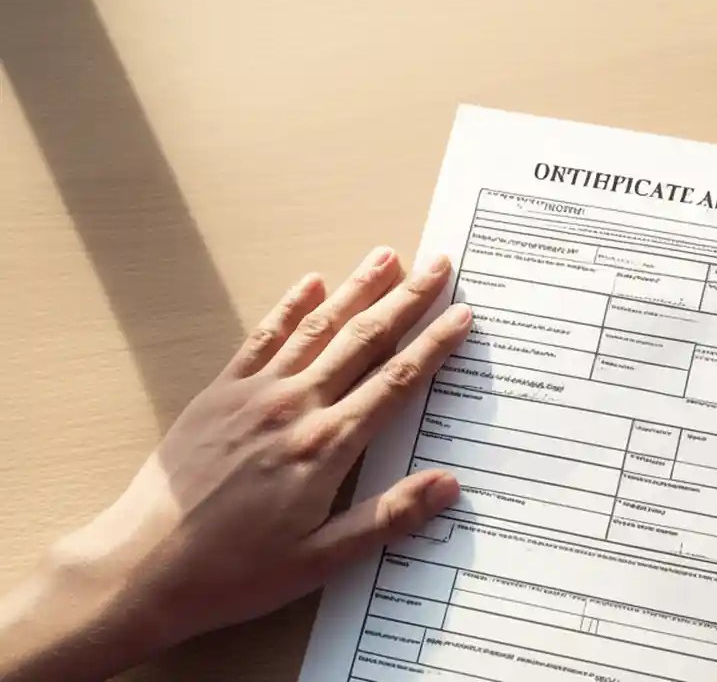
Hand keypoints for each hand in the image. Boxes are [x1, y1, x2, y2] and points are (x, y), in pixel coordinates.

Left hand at [0, 247, 471, 680]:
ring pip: (318, 328)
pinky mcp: (219, 393)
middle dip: (406, 299)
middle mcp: (294, 406)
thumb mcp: (320, 560)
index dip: (434, 344)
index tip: (462, 315)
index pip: (396, 382)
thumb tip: (448, 485)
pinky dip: (289, 307)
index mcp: (326, 446)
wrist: (142, 564)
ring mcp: (254, 394)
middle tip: (438, 266)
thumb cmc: (233, 571)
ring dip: (355, 288)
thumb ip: (387, 518)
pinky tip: (310, 283)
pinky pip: (262, 338)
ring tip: (386, 256)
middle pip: (363, 340)